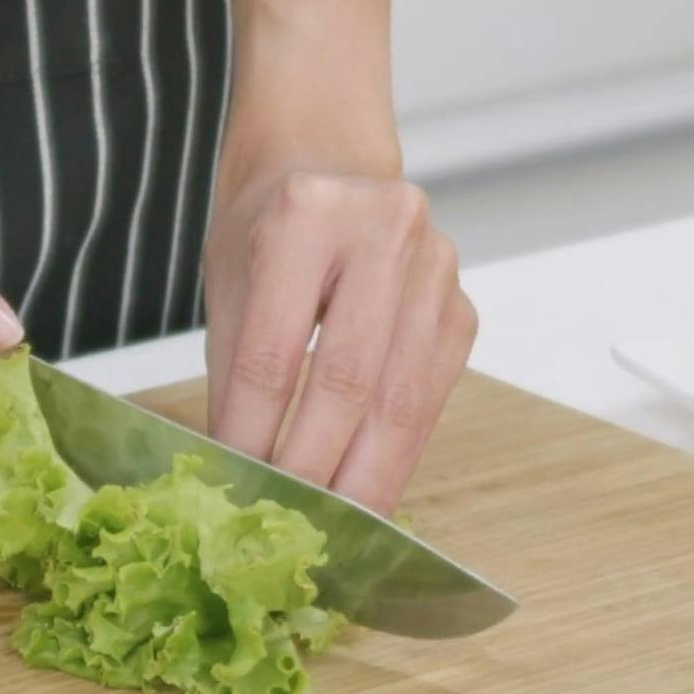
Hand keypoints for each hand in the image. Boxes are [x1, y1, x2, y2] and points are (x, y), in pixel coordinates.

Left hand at [202, 159, 475, 512]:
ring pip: (402, 398)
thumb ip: (235, 372)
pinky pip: (431, 398)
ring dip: (366, 476)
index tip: (236, 489)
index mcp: (306, 216)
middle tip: (288, 528)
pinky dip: (398, 455)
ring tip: (334, 531)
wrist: (328, 163)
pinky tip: (372, 494)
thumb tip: (236, 474)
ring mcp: (436, 268)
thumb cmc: (269, 227)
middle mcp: (384, 231)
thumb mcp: (230, 282)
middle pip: (349, 379)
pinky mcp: (462, 308)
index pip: (275, 351)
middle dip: (316, 466)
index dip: (254, 431)